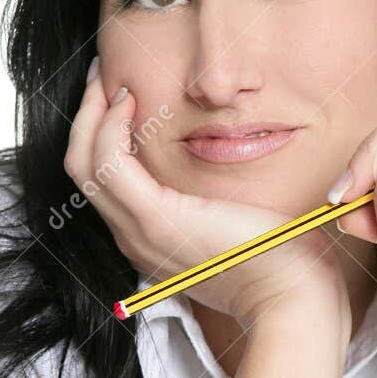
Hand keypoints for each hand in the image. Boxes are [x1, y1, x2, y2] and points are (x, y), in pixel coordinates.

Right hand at [64, 59, 347, 330]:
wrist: (293, 299)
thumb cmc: (282, 264)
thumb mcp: (239, 229)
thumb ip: (221, 207)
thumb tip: (230, 182)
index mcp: (152, 241)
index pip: (104, 183)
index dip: (102, 136)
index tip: (119, 99)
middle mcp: (135, 240)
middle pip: (83, 170)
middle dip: (87, 118)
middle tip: (100, 78)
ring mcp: (140, 232)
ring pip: (85, 164)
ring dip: (92, 115)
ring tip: (112, 83)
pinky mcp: (157, 219)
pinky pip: (109, 164)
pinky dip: (109, 127)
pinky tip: (129, 103)